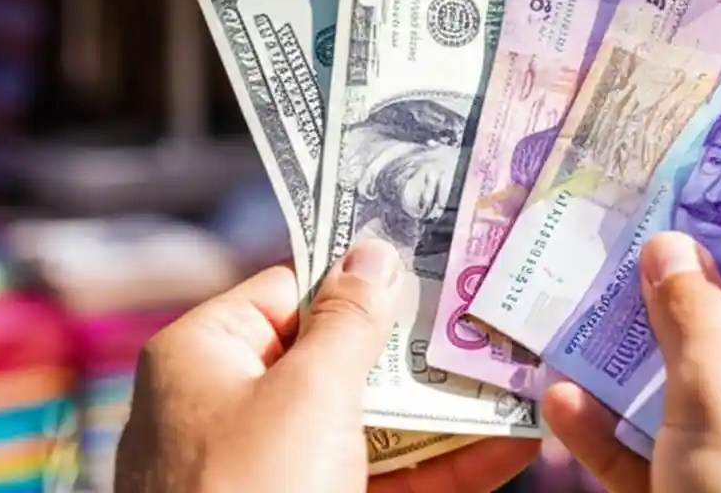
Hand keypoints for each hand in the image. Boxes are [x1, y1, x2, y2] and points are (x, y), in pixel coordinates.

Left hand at [116, 239, 537, 491]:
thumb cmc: (254, 491)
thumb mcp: (308, 394)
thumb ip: (349, 321)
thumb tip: (373, 251)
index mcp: (203, 357)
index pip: (289, 291)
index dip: (362, 278)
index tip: (437, 265)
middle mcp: (228, 408)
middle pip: (337, 360)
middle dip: (417, 352)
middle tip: (491, 327)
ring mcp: (268, 471)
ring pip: (367, 426)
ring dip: (442, 411)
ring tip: (517, 385)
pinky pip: (380, 481)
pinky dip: (440, 468)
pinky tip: (507, 450)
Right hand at [543, 232, 720, 492]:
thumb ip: (692, 319)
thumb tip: (670, 244)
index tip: (660, 208)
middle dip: (652, 311)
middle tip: (593, 259)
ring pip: (680, 402)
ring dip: (618, 372)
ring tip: (560, 322)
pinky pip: (657, 457)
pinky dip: (610, 434)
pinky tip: (559, 405)